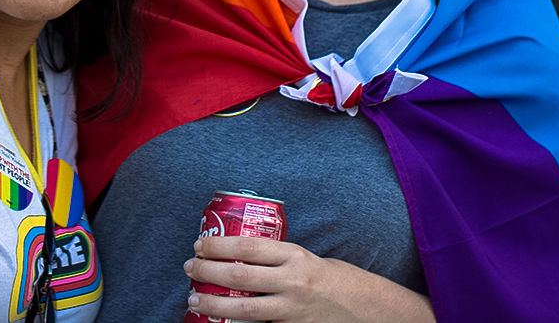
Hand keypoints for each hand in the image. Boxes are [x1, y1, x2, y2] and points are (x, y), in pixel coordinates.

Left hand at [183, 236, 433, 322]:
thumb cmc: (336, 280)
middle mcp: (293, 281)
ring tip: (192, 299)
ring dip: (212, 303)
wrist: (370, 311)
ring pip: (244, 308)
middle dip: (208, 271)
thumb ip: (279, 258)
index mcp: (295, 255)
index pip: (248, 246)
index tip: (199, 244)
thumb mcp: (308, 259)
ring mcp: (293, 309)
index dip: (219, 246)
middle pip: (240, 275)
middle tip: (188, 267)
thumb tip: (241, 254)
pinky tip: (218, 321)